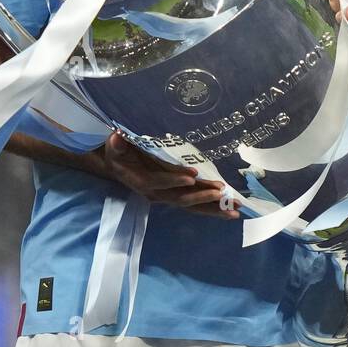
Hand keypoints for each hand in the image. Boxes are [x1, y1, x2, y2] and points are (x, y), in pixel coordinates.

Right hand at [100, 132, 238, 218]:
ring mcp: (168, 196)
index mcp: (141, 181)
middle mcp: (156, 193)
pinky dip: (213, 208)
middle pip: (181, 198)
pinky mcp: (177, 196)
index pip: (159, 182)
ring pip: (192, 205)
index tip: (192, 175)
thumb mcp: (114, 146)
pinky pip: (196, 205)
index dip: (174, 179)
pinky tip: (230, 210)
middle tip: (222, 193)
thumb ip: (117, 144)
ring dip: (213, 208)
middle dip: (202, 197)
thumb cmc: (118, 153)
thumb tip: (117, 136)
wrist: (119, 167)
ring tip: (234, 208)